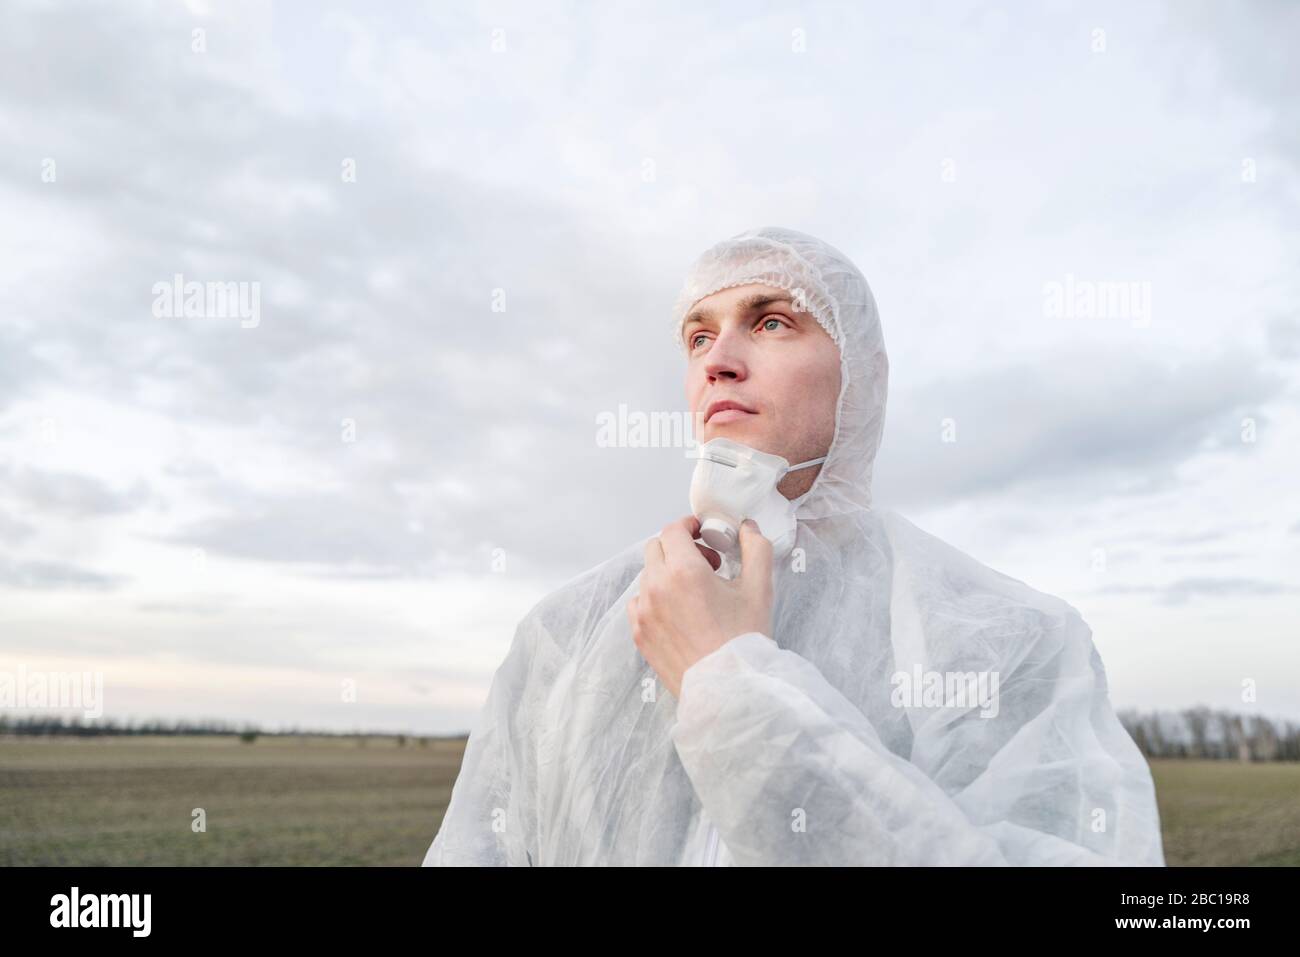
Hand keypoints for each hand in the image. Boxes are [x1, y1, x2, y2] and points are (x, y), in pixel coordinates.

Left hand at [628, 515, 773, 699]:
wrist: (729, 689)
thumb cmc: (743, 641)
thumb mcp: (759, 589)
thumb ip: (756, 549)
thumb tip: (748, 528)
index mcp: (683, 571)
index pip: (673, 530)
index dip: (689, 526)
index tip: (703, 533)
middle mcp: (656, 587)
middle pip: (656, 548)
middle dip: (679, 547)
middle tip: (706, 563)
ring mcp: (643, 612)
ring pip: (647, 575)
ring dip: (667, 572)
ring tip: (695, 591)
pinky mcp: (639, 634)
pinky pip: (638, 603)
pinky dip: (654, 598)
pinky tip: (678, 612)